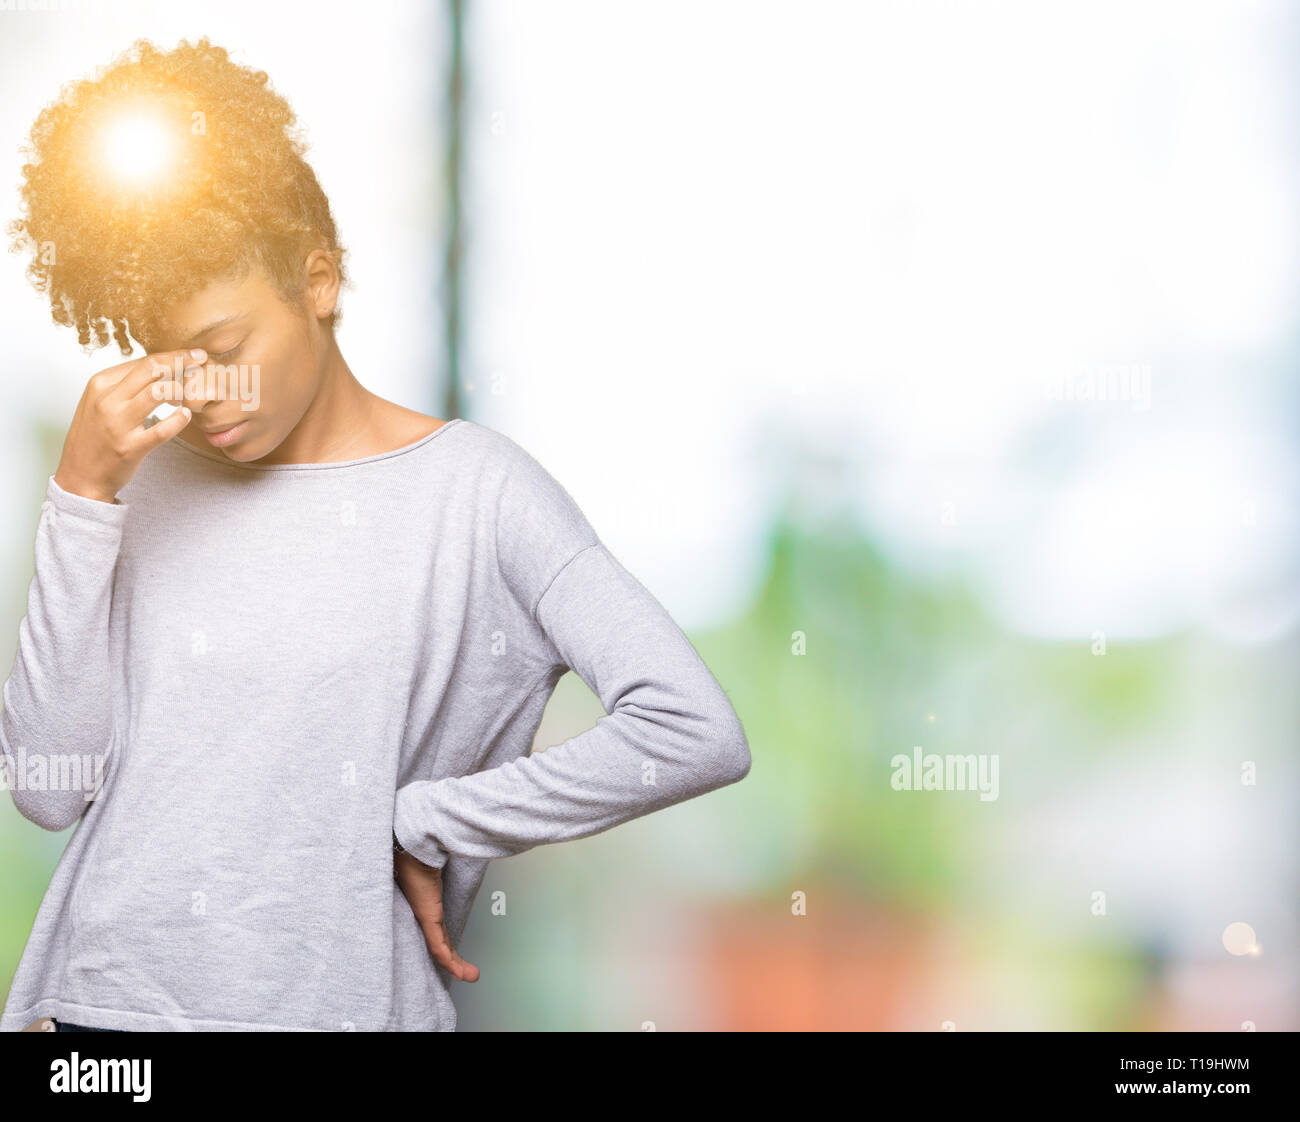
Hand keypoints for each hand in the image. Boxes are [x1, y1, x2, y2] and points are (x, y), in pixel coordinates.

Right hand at [53, 348, 205, 504]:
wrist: (80, 476)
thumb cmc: (95, 437)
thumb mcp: (100, 402)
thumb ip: (125, 384)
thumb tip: (160, 366)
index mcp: (100, 384)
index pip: (143, 361)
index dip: (173, 356)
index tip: (194, 355)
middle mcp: (107, 400)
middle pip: (152, 369)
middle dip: (181, 361)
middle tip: (203, 361)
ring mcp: (118, 424)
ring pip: (158, 392)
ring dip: (181, 390)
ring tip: (192, 394)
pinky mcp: (130, 447)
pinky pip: (162, 429)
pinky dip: (179, 420)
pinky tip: (185, 416)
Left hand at [394, 849, 479, 981]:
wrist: (413, 848)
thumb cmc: (418, 855)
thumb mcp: (434, 868)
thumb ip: (441, 870)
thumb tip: (451, 859)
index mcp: (425, 905)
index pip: (437, 933)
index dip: (447, 948)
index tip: (455, 959)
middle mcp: (424, 914)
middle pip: (439, 944)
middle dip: (454, 961)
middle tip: (470, 974)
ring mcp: (425, 917)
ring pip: (439, 949)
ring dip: (455, 965)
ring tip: (470, 976)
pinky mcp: (427, 917)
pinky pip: (438, 945)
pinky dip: (448, 959)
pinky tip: (457, 970)